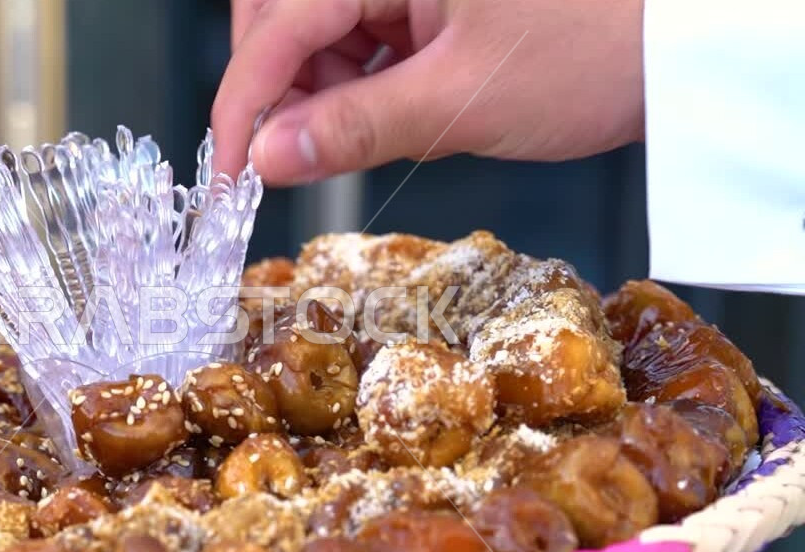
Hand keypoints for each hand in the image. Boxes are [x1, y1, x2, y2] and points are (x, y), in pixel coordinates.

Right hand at [212, 0, 644, 184]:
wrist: (682, 43)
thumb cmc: (598, 47)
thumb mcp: (462, 100)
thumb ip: (353, 128)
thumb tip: (270, 156)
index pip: (277, 26)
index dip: (243, 106)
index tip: (231, 173)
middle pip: (280, 13)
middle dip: (273, 89)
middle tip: (283, 158)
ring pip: (316, 26)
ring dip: (312, 88)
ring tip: (344, 140)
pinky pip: (360, 30)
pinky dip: (352, 79)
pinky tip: (371, 113)